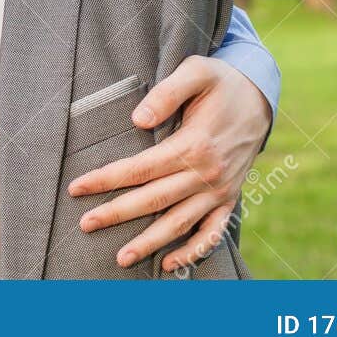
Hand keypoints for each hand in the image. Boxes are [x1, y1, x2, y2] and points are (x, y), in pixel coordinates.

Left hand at [66, 54, 270, 271]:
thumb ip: (167, 93)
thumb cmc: (220, 81)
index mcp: (194, 144)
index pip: (140, 168)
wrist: (260, 96)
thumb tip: (137, 120)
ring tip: (121, 258)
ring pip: (180, 223)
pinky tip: (170, 265)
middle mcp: (207, 173)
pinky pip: (213, 232)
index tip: (77, 187)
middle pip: (153, 200)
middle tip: (85, 224)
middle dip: (116, 214)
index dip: (107, 179)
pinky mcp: (229, 198)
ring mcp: (220, 190)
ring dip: (150, 243)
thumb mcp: (196, 72)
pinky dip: (193, 252)